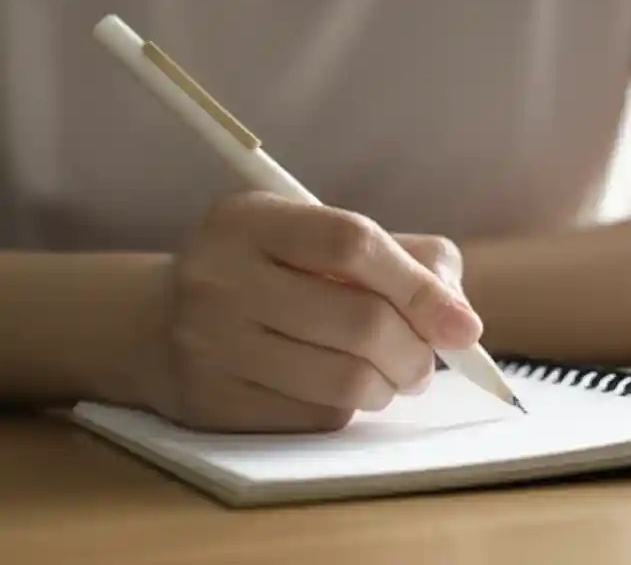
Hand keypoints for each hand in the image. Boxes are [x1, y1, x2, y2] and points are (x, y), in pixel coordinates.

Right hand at [138, 192, 482, 431]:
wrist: (159, 323)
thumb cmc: (274, 273)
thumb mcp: (324, 238)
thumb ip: (407, 259)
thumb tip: (461, 322)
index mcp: (251, 220)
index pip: (352, 244)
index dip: (418, 287)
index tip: (463, 326)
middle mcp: (220, 278)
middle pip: (360, 322)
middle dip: (416, 351)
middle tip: (425, 362)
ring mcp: (209, 344)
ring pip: (345, 381)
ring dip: (390, 385)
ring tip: (391, 375)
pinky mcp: (212, 404)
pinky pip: (317, 417)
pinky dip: (349, 408)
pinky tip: (341, 389)